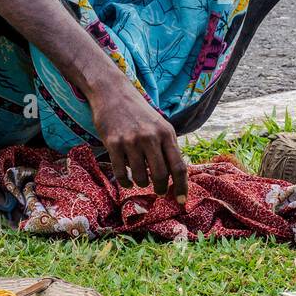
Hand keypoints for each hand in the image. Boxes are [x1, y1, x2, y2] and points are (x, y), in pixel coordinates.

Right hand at [86, 76, 188, 202]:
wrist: (112, 93)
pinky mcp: (113, 143)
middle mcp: (151, 137)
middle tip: (159, 191)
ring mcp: (131, 141)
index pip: (179, 167)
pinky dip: (126, 182)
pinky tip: (127, 180)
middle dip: (161, 189)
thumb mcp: (160, 125)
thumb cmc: (139, 113)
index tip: (182, 202)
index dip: (182, 188)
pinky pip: (122, 174)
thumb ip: (168, 147)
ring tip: (141, 179)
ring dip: (142, 184)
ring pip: (141, 177)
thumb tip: (178, 176)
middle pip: (161, 176)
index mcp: (166, 133)